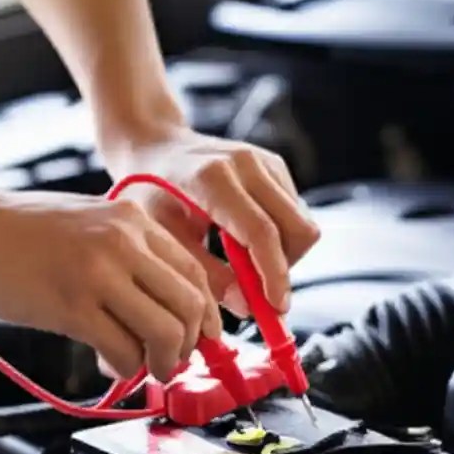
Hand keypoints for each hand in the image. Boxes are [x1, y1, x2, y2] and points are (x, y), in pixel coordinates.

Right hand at [0, 190, 221, 380]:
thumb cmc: (11, 230)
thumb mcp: (85, 224)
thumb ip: (124, 258)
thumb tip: (154, 308)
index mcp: (131, 219)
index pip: (194, 273)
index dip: (203, 315)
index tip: (198, 339)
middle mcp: (123, 241)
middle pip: (190, 305)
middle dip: (188, 345)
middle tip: (171, 363)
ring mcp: (99, 273)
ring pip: (166, 332)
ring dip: (162, 363)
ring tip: (144, 371)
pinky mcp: (71, 305)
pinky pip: (123, 350)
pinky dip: (124, 370)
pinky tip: (108, 366)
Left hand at [103, 126, 320, 318]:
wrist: (156, 145)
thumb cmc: (151, 194)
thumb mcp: (164, 238)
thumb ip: (206, 275)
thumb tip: (247, 307)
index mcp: (212, 179)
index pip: (261, 232)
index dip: (273, 275)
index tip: (276, 308)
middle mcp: (246, 164)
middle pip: (297, 229)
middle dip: (285, 267)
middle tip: (258, 291)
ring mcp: (265, 161)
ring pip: (302, 223)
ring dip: (283, 254)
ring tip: (245, 264)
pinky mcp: (275, 165)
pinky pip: (295, 213)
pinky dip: (280, 237)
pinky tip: (245, 240)